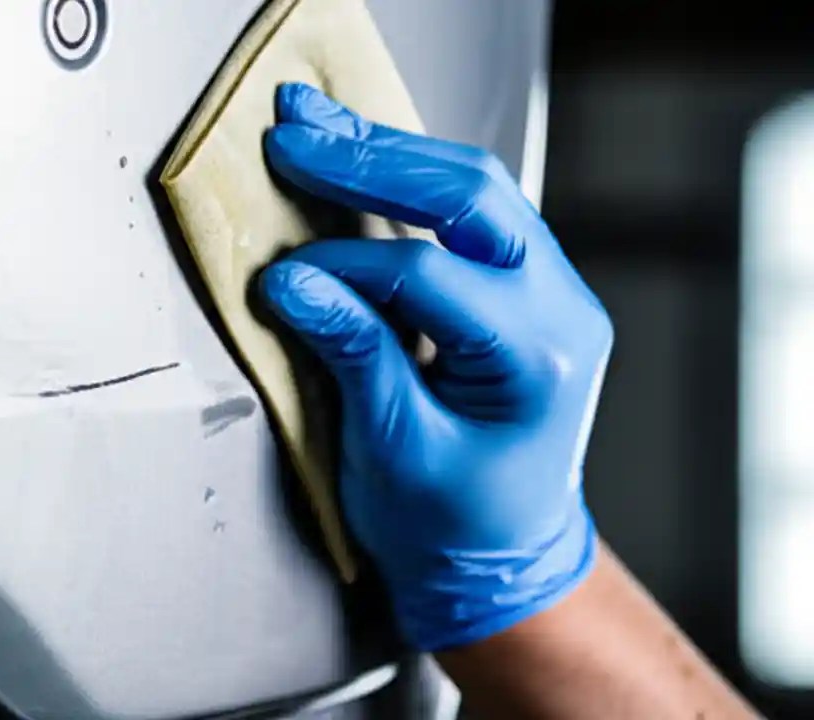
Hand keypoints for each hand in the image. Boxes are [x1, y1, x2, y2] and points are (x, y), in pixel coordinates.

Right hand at [259, 83, 613, 650]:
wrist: (500, 559)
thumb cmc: (453, 526)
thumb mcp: (395, 450)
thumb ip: (354, 355)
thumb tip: (292, 283)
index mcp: (538, 358)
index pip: (429, 277)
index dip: (344, 268)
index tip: (278, 273)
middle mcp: (560, 308)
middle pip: (469, 197)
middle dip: (372, 161)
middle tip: (294, 136)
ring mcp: (550, 289)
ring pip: (475, 187)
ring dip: (390, 152)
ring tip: (318, 123)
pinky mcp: (523, 285)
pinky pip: (471, 210)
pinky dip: (410, 180)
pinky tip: (360, 157)